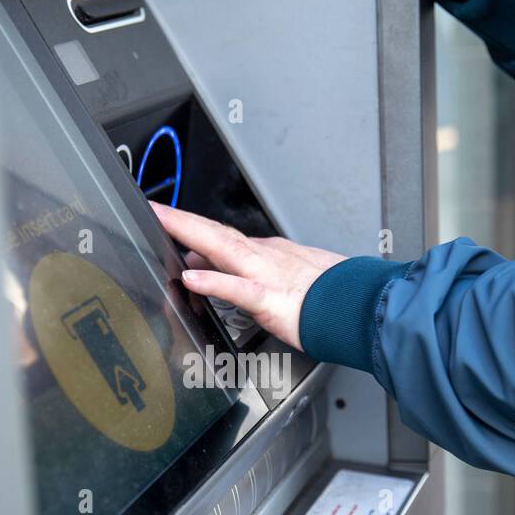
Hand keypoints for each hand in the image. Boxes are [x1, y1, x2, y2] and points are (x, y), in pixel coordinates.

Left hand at [151, 202, 345, 351]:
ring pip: (222, 249)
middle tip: (152, 209)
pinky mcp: (273, 301)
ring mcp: (267, 276)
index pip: (221, 236)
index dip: (191, 225)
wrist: (362, 306)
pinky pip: (239, 290)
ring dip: (191, 233)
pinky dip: (215, 282)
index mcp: (267, 255)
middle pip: (215, 233)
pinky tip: (192, 278)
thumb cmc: (329, 297)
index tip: (166, 216)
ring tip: (163, 221)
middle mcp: (264, 258)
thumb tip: (208, 270)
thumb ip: (246, 275)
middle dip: (181, 219)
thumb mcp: (285, 277)